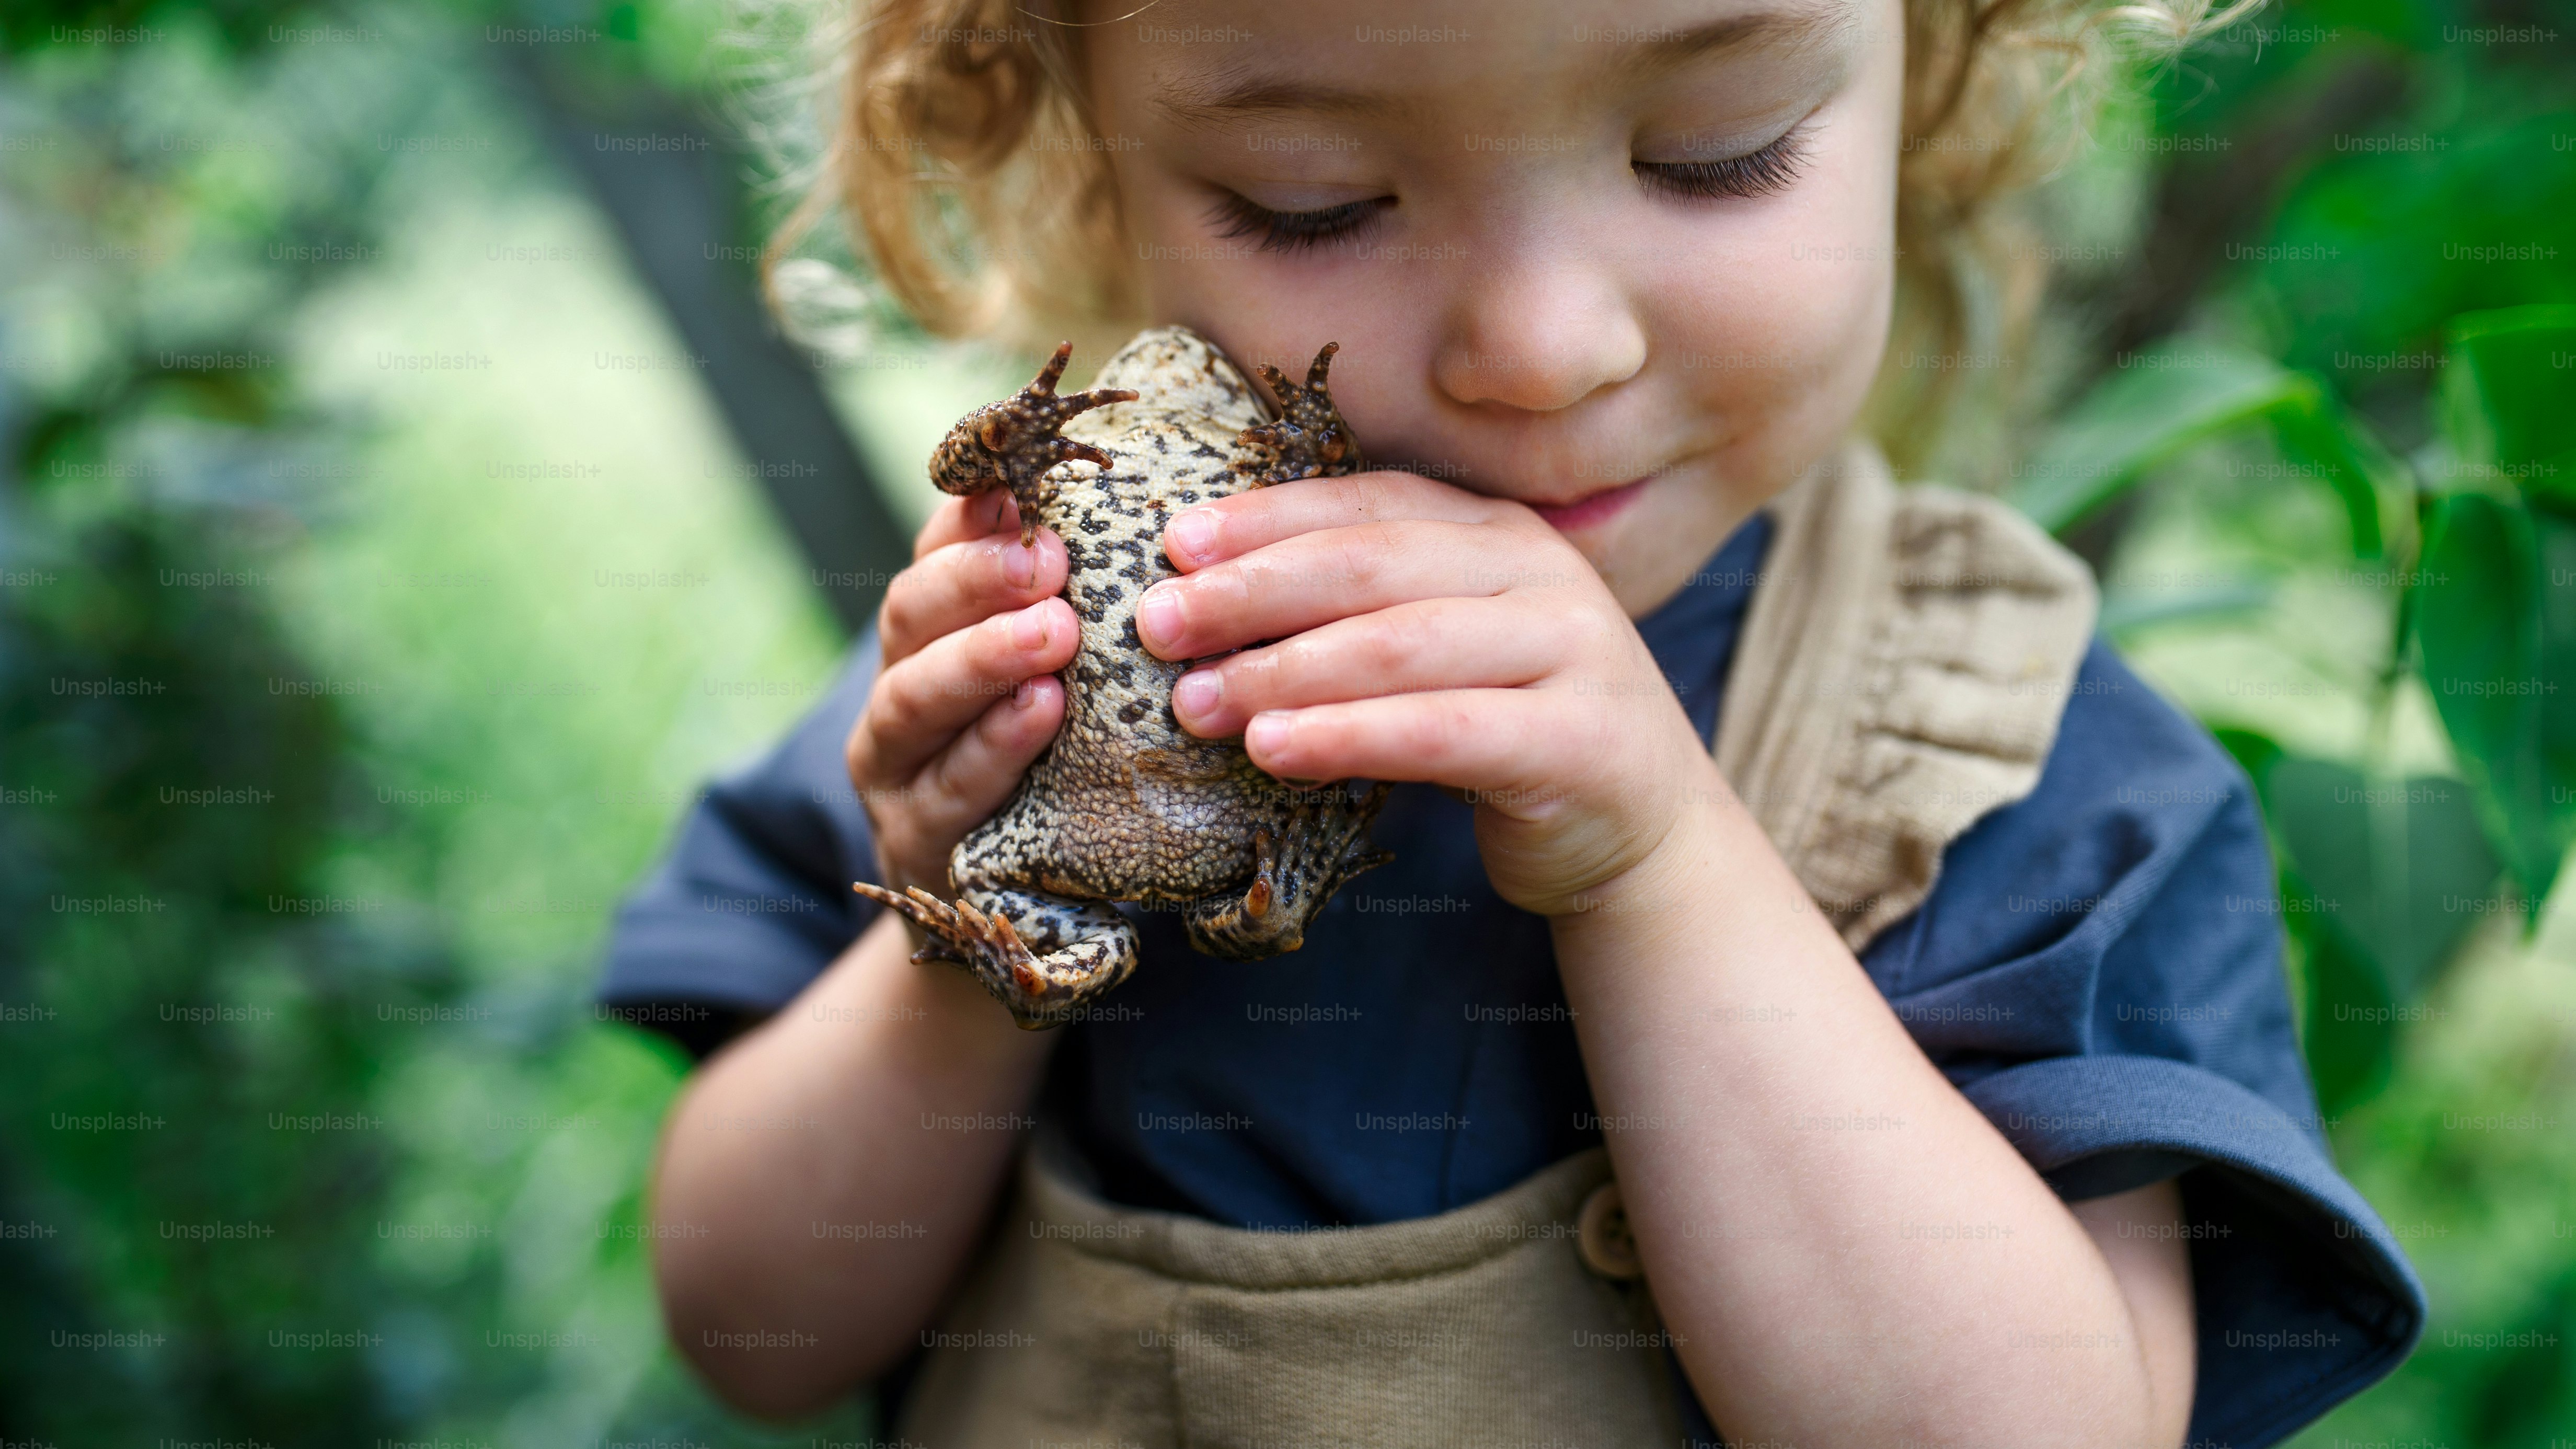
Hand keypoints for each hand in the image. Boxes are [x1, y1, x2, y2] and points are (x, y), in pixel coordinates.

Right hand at [845, 489, 1077, 898]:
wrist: (1007, 897)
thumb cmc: (1047, 758)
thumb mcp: (1053, 669)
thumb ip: (1055, 596)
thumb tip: (1083, 506)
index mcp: (928, 627)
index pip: (933, 552)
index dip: (974, 517)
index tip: (1027, 488)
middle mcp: (895, 682)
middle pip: (911, 612)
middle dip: (978, 579)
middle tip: (1051, 559)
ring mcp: (892, 763)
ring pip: (916, 695)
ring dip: (984, 656)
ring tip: (1054, 632)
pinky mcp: (913, 834)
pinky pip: (950, 784)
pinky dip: (996, 744)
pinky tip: (1043, 711)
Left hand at [1133, 471, 1722, 915]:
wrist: (1644, 834)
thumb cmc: (1509, 734)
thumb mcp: (1442, 652)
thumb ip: (1364, 613)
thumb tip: (1207, 598)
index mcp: (1499, 533)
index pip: (1370, 504)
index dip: (1267, 518)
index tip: (1172, 542)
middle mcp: (1544, 573)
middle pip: (1375, 565)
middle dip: (1254, 590)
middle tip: (1156, 623)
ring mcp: (1575, 650)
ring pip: (1403, 644)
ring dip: (1285, 669)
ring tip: (1194, 700)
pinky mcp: (1584, 739)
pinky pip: (1446, 730)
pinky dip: (1352, 736)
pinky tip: (1275, 750)